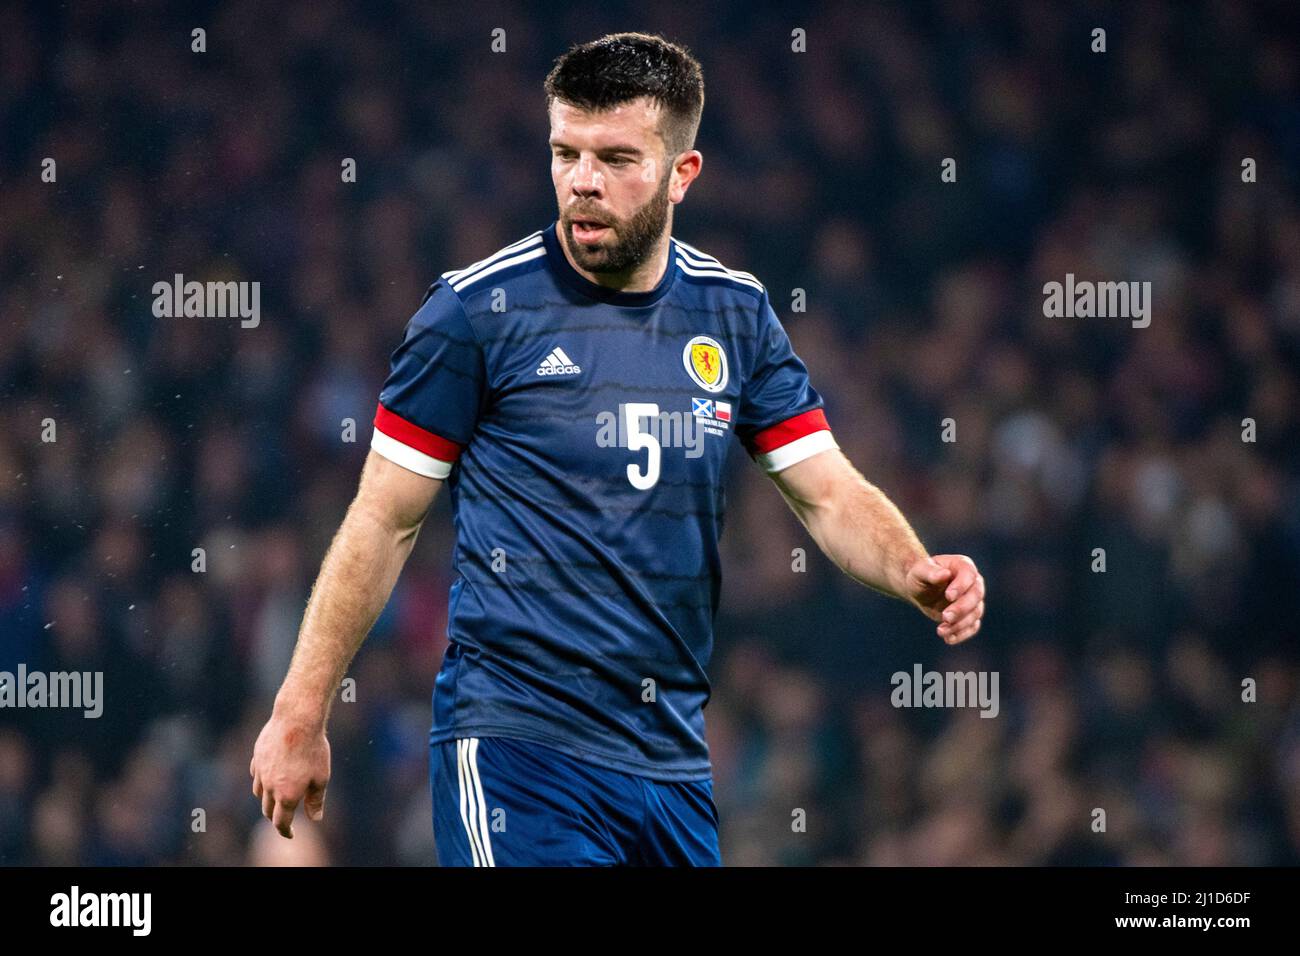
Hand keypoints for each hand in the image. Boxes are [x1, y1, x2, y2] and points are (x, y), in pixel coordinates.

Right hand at [250, 707, 330, 838]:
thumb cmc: (314, 749)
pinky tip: (270, 776)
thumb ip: (315, 800)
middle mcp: (270, 787)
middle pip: (268, 810)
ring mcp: (260, 772)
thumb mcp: (321, 777)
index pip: (281, 822)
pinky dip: (262, 781)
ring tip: (278, 797)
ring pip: (259, 793)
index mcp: (287, 795)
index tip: (290, 834)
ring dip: (268, 800)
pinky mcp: (256, 757)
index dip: (286, 831)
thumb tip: (314, 818)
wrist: (297, 720)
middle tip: (284, 818)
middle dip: (276, 817)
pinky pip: (256, 775)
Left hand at [903, 554, 984, 644]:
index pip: (969, 575)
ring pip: (975, 613)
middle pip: (976, 596)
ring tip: (941, 630)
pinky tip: (948, 639)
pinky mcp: (969, 616)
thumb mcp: (920, 571)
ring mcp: (973, 600)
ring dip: (960, 624)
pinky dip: (962, 634)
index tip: (948, 596)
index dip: (961, 586)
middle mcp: (973, 583)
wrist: (920, 590)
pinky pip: (972, 627)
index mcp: (963, 566)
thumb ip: (931, 571)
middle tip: (946, 617)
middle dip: (962, 608)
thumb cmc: (920, 575)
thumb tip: (944, 574)